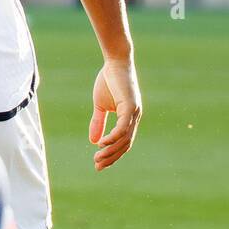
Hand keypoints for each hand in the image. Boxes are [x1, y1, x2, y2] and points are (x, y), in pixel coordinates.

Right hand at [88, 57, 141, 171]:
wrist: (115, 62)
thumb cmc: (109, 81)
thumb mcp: (100, 106)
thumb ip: (98, 122)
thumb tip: (93, 141)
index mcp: (129, 118)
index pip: (123, 142)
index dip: (112, 154)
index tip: (98, 164)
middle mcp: (134, 118)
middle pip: (125, 144)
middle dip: (111, 157)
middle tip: (97, 165)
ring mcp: (134, 113)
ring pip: (124, 139)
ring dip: (111, 150)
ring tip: (97, 157)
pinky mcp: (130, 107)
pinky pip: (123, 128)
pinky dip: (113, 137)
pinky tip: (102, 144)